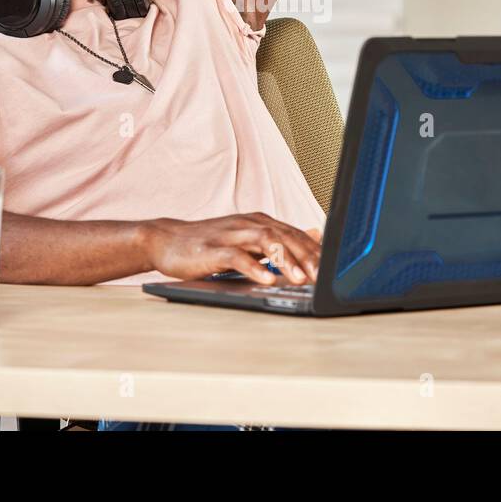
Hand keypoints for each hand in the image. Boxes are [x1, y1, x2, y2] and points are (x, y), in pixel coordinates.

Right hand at [142, 213, 321, 284]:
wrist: (166, 240)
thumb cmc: (209, 244)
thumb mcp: (248, 239)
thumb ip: (280, 238)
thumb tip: (315, 234)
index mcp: (260, 222)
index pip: (295, 234)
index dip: (316, 251)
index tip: (334, 270)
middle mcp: (249, 223)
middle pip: (285, 236)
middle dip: (307, 256)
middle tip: (325, 277)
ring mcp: (231, 234)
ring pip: (265, 242)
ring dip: (286, 260)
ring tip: (302, 279)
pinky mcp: (213, 248)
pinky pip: (237, 257)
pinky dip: (254, 267)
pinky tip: (267, 279)